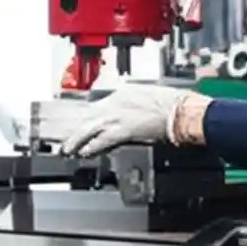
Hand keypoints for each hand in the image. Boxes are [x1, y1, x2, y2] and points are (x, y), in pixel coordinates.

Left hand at [61, 84, 198, 157]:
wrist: (180, 112)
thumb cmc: (171, 104)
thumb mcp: (146, 94)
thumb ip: (132, 102)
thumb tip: (126, 111)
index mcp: (122, 92)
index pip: (98, 106)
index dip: (89, 117)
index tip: (82, 123)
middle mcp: (115, 102)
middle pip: (88, 116)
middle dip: (75, 129)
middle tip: (65, 139)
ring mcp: (117, 116)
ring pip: (89, 128)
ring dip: (77, 140)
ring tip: (68, 149)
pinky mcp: (123, 130)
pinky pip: (102, 140)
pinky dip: (92, 147)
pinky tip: (85, 153)